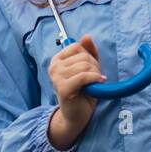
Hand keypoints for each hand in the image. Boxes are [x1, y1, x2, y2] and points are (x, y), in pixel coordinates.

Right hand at [47, 34, 103, 148]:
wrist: (77, 115)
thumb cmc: (83, 91)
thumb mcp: (88, 68)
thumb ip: (88, 52)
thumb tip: (86, 36)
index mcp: (57, 60)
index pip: (77, 46)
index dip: (89, 56)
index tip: (90, 68)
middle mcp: (54, 67)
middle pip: (83, 56)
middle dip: (95, 66)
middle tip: (94, 79)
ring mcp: (56, 78)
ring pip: (85, 66)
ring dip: (96, 75)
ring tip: (94, 84)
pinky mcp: (63, 89)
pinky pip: (84, 76)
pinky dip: (94, 79)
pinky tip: (96, 86)